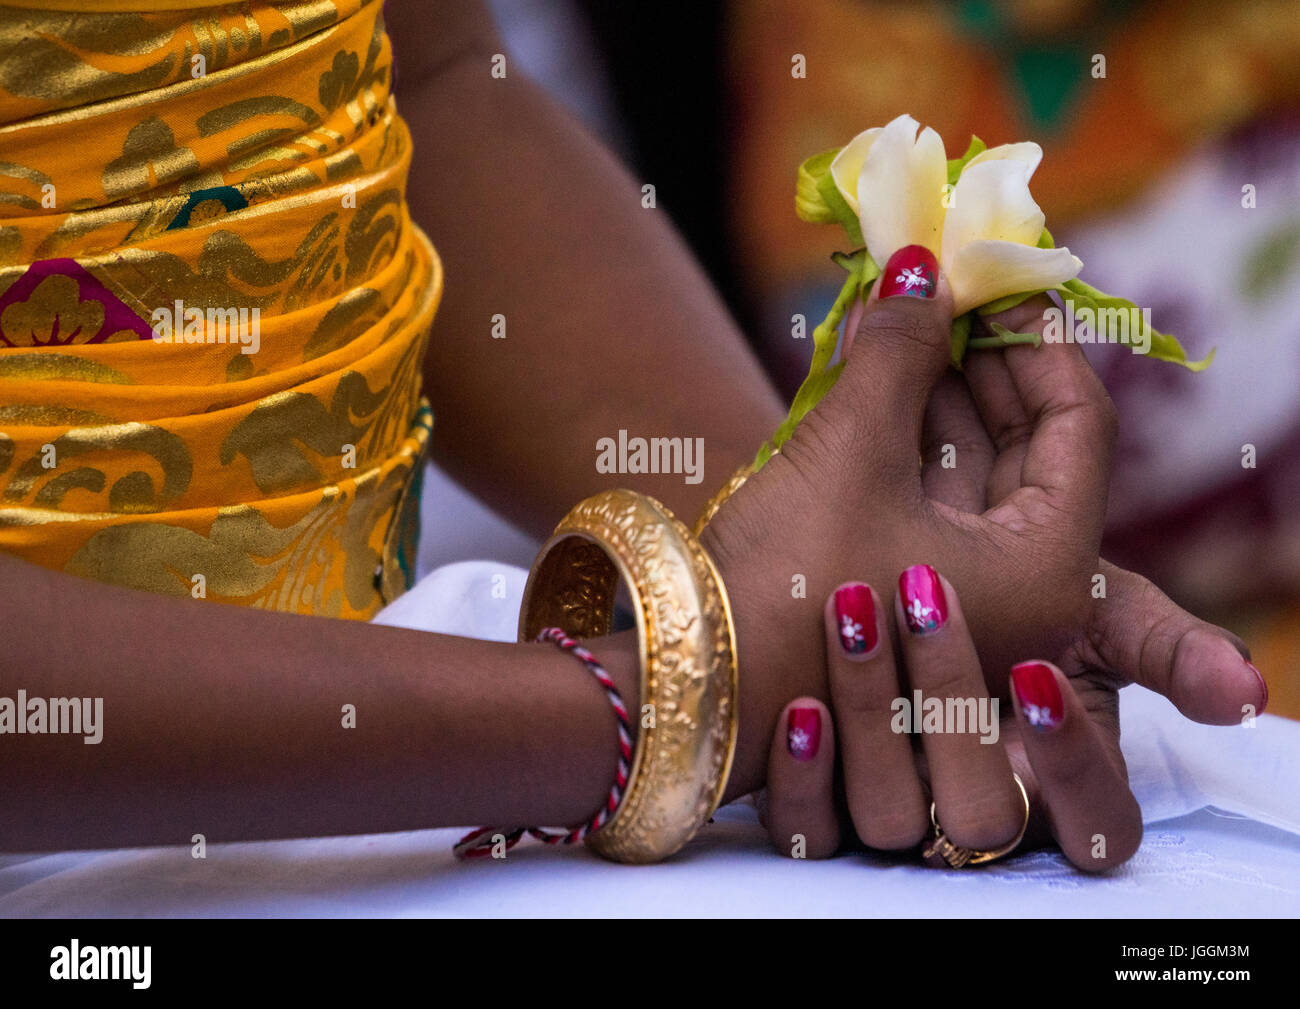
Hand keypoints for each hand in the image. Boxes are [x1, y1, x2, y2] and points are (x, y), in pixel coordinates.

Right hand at [702, 248, 1265, 797]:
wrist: (697, 679)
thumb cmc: (792, 578)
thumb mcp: (853, 450)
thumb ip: (900, 347)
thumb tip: (922, 258)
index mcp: (1048, 572)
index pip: (1077, 425)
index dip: (1037, 339)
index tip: (995, 276)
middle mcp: (1023, 592)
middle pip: (1024, 444)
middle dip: (977, 358)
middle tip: (940, 284)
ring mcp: (965, 595)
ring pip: (968, 466)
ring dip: (932, 386)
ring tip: (896, 308)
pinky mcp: (907, 590)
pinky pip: (925, 492)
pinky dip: (902, 431)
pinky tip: (873, 365)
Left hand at [763, 574, 1140, 868]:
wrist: (901, 573)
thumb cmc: (1013, 598)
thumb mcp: (1092, 609)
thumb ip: (1163, 646)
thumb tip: (1248, 690)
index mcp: (1058, 779)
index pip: (1095, 825)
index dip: (1070, 763)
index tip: (1032, 670)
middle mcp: (978, 810)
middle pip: (983, 817)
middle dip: (953, 710)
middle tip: (920, 599)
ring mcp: (899, 816)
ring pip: (890, 821)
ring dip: (873, 720)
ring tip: (849, 616)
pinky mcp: (825, 812)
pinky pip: (813, 830)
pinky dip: (805, 778)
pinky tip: (802, 707)